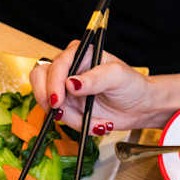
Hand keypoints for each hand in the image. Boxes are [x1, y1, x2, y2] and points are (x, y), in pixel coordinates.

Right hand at [29, 40, 179, 131]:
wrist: (139, 107)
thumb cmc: (131, 85)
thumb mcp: (117, 77)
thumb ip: (95, 78)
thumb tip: (71, 83)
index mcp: (80, 54)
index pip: (58, 64)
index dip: (53, 82)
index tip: (58, 100)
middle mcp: (70, 69)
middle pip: (40, 77)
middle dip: (46, 97)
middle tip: (59, 112)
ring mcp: (66, 88)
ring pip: (49, 102)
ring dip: (70, 117)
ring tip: (94, 122)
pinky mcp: (68, 106)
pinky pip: (61, 117)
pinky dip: (75, 124)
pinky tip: (95, 124)